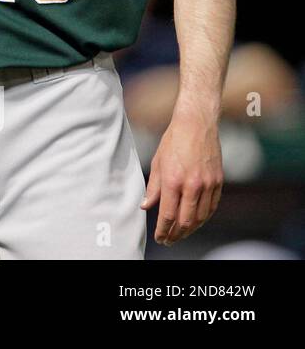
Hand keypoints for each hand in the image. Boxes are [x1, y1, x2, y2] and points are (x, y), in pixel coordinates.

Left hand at [141, 107, 223, 245]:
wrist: (196, 124)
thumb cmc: (173, 141)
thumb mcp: (157, 163)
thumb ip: (153, 188)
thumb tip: (146, 206)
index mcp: (173, 180)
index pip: (168, 215)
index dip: (163, 230)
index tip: (159, 238)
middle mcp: (192, 185)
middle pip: (186, 221)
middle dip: (176, 234)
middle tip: (169, 240)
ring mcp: (208, 184)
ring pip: (201, 217)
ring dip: (190, 229)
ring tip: (181, 234)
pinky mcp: (219, 182)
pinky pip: (212, 207)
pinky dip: (204, 218)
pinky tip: (196, 221)